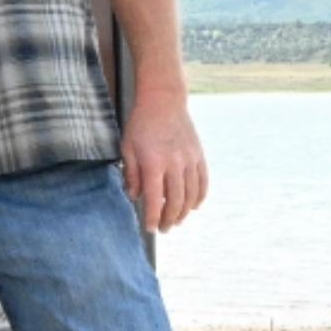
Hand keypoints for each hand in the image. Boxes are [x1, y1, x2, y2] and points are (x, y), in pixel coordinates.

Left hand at [119, 92, 207, 233]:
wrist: (164, 101)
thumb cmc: (141, 125)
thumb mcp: (128, 148)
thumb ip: (131, 174)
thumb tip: (134, 197)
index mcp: (154, 163)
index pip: (154, 198)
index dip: (153, 217)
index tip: (150, 228)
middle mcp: (174, 163)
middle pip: (175, 201)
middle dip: (170, 219)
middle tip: (165, 229)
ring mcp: (189, 159)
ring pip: (191, 194)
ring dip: (185, 212)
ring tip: (177, 221)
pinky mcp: (199, 155)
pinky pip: (203, 181)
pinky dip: (200, 197)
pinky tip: (194, 206)